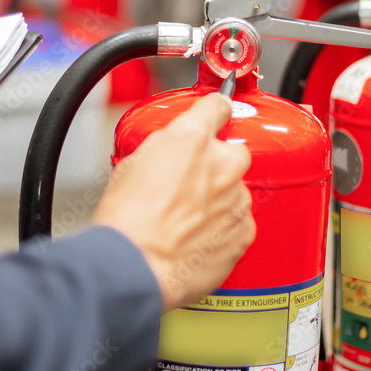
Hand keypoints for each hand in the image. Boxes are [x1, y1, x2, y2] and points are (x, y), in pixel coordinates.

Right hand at [93, 93, 253, 311]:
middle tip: (189, 183)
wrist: (136, 266)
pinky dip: (224, 226)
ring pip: (236, 188)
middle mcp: (222, 163)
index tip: (214, 116)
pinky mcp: (244, 229)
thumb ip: (166, 145)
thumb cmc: (127, 220)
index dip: (214, 111)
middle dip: (216, 163)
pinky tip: (198, 236)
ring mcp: (236, 197)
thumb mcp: (134, 162)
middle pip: (233, 151)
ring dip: (219, 198)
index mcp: (192, 138)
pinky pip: (239, 220)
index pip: (218, 105)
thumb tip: (174, 146)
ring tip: (187, 218)